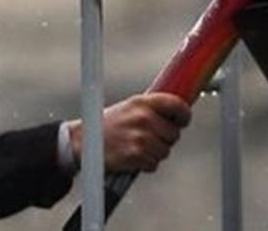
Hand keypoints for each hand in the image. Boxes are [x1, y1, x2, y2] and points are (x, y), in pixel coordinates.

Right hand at [67, 92, 191, 172]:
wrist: (83, 142)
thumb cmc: (109, 124)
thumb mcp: (130, 107)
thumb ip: (153, 109)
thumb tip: (180, 111)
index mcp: (143, 102)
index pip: (177, 105)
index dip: (184, 115)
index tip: (183, 120)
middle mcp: (144, 117)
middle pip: (174, 133)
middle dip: (166, 139)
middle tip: (149, 138)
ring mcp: (140, 137)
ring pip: (165, 151)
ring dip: (155, 153)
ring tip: (137, 147)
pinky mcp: (136, 155)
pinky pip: (153, 164)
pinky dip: (146, 164)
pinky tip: (133, 157)